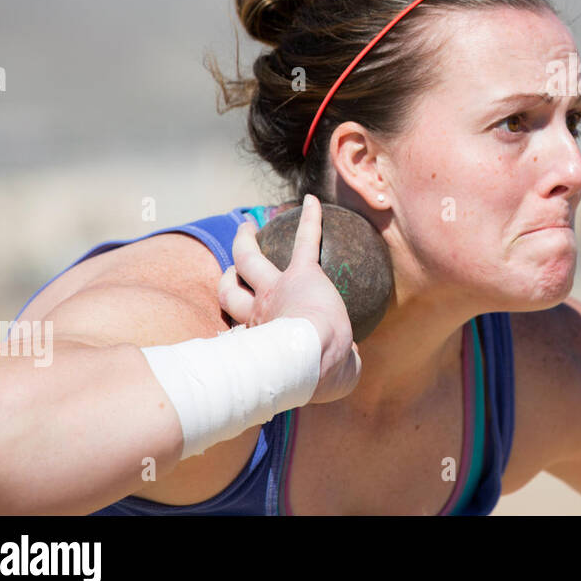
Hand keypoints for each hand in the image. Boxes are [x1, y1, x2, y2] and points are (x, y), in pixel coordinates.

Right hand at [218, 193, 361, 403]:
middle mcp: (257, 311)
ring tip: (248, 224)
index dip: (235, 311)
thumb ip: (337, 367)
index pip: (238, 321)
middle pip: (230, 288)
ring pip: (248, 259)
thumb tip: (351, 363)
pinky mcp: (301, 274)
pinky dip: (309, 218)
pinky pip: (305, 239)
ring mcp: (275, 289)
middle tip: (233, 263)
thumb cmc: (318, 375)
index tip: (236, 303)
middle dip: (229, 273)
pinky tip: (313, 200)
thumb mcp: (327, 380)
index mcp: (258, 337)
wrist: (312, 358)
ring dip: (245, 240)